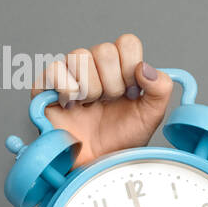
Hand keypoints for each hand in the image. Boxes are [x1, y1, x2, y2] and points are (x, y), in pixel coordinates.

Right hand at [29, 34, 176, 170]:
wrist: (98, 163)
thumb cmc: (121, 139)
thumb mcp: (151, 115)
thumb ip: (160, 88)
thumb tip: (145, 67)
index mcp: (120, 68)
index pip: (127, 43)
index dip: (131, 67)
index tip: (132, 92)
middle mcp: (95, 66)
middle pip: (104, 50)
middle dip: (112, 83)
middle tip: (110, 102)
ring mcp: (70, 74)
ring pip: (79, 56)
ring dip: (91, 88)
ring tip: (91, 106)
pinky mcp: (46, 86)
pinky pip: (55, 70)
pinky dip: (68, 90)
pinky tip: (73, 106)